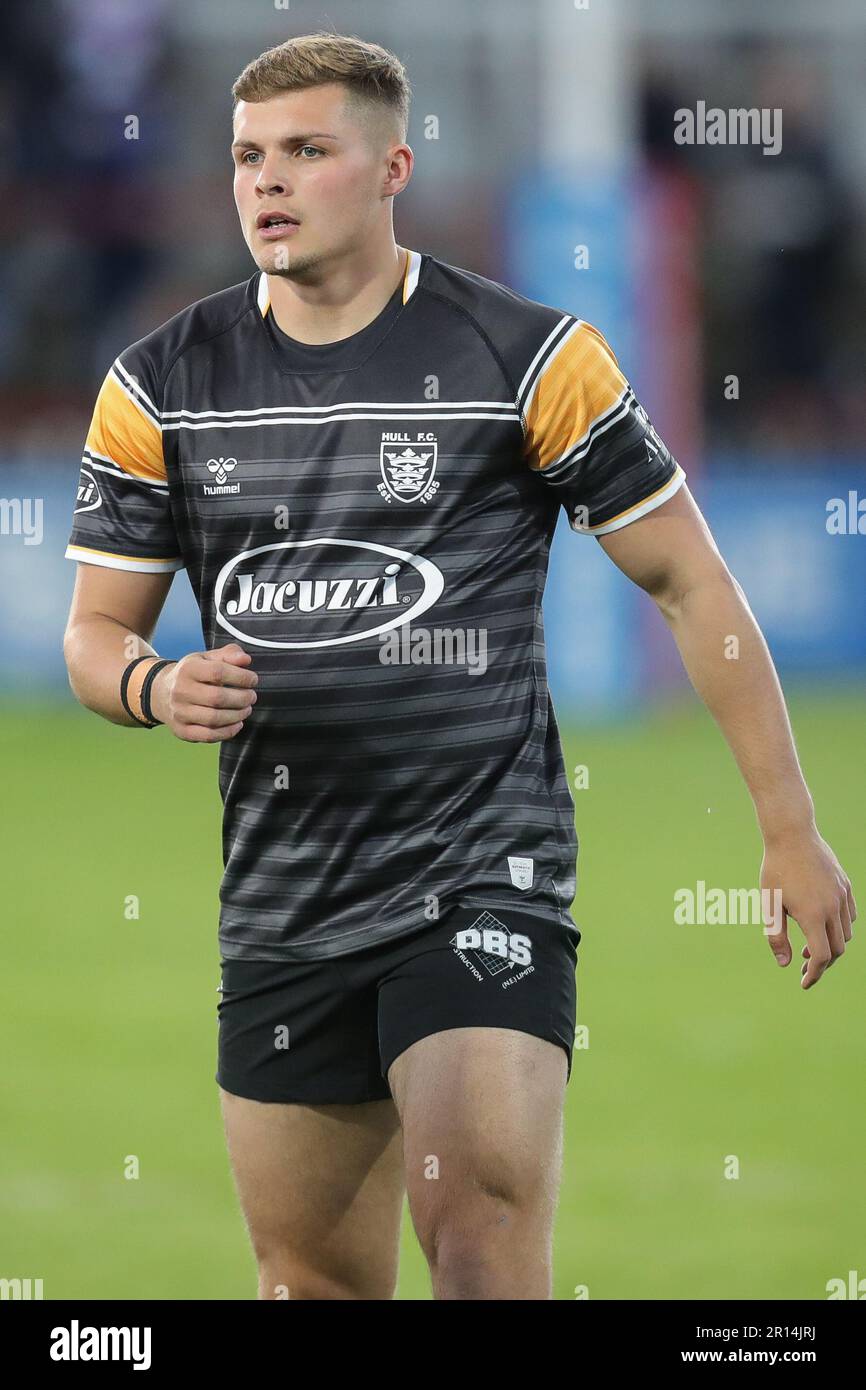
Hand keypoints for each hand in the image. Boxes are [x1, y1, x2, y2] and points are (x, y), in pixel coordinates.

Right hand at [149, 642, 257, 742]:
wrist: (161, 693)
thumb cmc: (193, 674)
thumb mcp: (207, 658)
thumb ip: (229, 654)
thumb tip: (245, 660)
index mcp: (188, 669)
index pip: (218, 672)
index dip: (241, 677)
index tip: (253, 680)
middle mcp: (180, 691)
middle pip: (217, 698)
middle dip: (242, 698)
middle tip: (251, 697)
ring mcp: (179, 713)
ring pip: (214, 719)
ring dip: (237, 715)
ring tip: (246, 709)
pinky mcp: (181, 730)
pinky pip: (208, 736)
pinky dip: (227, 732)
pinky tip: (237, 724)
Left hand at [761, 829, 855, 987]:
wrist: (792, 834)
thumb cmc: (775, 869)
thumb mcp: (769, 904)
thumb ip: (776, 936)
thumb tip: (784, 964)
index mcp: (812, 915)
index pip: (820, 957)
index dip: (813, 975)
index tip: (803, 984)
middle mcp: (832, 907)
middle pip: (836, 949)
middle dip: (823, 964)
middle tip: (805, 968)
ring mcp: (842, 896)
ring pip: (846, 934)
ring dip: (831, 946)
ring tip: (810, 946)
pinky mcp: (845, 886)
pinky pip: (850, 916)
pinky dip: (840, 928)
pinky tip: (823, 926)